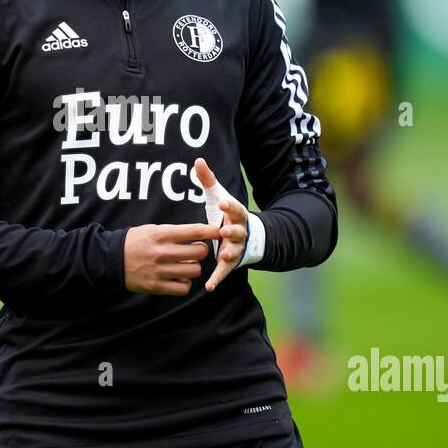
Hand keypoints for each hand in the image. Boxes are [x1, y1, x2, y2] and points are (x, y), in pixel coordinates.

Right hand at [124, 222, 221, 295]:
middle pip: (200, 253)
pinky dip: (185, 283)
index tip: (219, 232)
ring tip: (185, 265)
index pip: (195, 231)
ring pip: (195, 271)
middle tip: (195, 251)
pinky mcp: (157, 286)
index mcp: (162, 234)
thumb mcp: (153, 230)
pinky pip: (183, 288)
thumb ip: (175, 233)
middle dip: (201, 251)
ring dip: (194, 268)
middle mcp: (163, 252)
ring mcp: (160, 271)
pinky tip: (179, 278)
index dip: (211, 231)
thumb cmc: (135, 242)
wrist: (111, 259)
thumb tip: (199, 235)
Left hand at [194, 157, 248, 291]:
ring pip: (235, 251)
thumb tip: (198, 160)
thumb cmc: (229, 214)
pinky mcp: (232, 263)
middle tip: (224, 231)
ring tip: (223, 255)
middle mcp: (240, 232)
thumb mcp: (220, 196)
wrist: (249, 237)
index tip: (223, 203)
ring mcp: (237, 248)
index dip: (230, 207)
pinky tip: (208, 287)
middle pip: (238, 231)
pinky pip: (224, 272)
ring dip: (229, 254)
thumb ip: (209, 180)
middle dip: (232, 231)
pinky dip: (217, 279)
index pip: (236, 209)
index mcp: (238, 215)